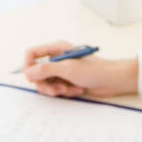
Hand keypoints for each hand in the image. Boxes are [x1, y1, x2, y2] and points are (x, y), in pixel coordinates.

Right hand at [20, 40, 136, 97]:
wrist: (114, 80)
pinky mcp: (67, 81)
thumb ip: (46, 70)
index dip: (28, 66)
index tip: (31, 78)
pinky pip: (57, 89)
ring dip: (57, 90)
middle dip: (46, 84)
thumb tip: (28, 72)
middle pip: (37, 72)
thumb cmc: (95, 70)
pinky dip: (65, 92)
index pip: (32, 54)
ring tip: (70, 89)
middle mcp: (57, 59)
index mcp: (56, 49)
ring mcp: (62, 71)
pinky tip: (77, 90)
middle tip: (57, 89)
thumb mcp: (68, 69)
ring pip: (46, 83)